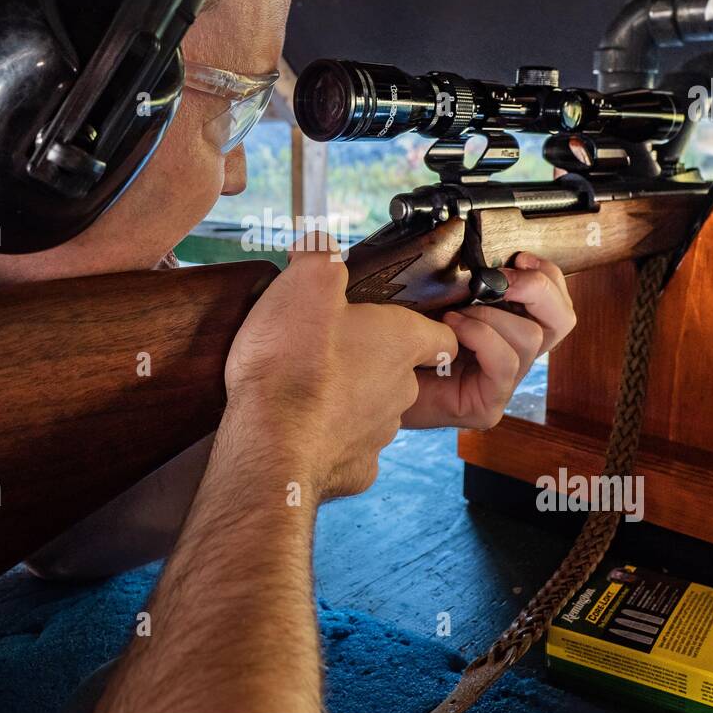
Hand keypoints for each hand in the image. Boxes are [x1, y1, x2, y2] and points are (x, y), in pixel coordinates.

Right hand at [220, 232, 457, 502]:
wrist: (270, 441)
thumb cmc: (291, 361)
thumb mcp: (303, 283)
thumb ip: (319, 256)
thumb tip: (320, 244)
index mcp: (400, 342)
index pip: (443, 336)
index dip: (425, 327)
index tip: (396, 323)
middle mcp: (401, 389)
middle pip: (403, 372)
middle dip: (374, 362)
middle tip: (331, 350)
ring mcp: (381, 434)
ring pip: (375, 411)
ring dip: (351, 399)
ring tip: (308, 387)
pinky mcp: (356, 468)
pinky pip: (349, 449)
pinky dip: (331, 438)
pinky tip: (302, 426)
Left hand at [401, 253, 575, 430]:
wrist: (368, 376)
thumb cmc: (399, 334)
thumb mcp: (440, 294)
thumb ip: (469, 278)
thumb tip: (487, 244)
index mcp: (508, 328)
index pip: (556, 304)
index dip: (548, 276)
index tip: (518, 258)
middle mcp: (513, 356)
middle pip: (562, 320)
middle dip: (536, 289)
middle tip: (500, 279)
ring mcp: (502, 385)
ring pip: (530, 338)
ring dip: (491, 314)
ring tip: (454, 313)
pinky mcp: (486, 406)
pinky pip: (504, 362)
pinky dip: (479, 335)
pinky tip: (449, 330)